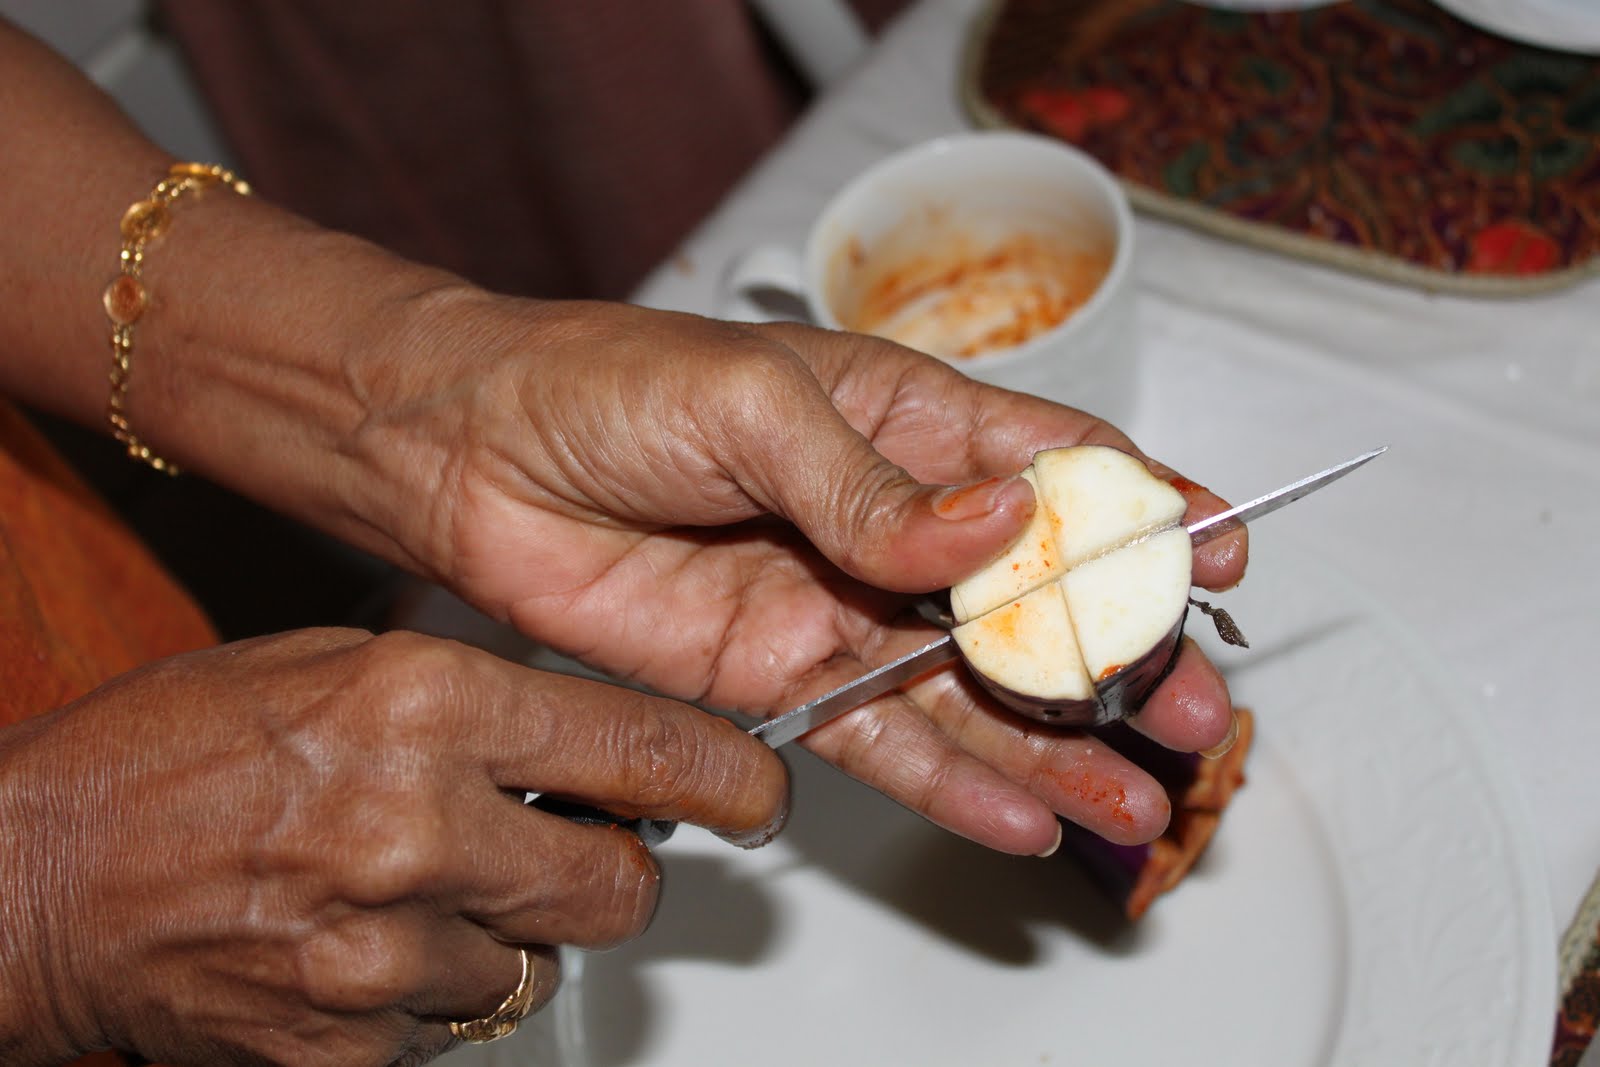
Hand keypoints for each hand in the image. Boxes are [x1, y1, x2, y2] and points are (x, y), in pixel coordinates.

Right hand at [0, 629, 784, 1065]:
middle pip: (621, 885)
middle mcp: (415, 826)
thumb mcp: (325, 666)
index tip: (756, 791)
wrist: (35, 873)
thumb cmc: (168, 755)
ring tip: (414, 889)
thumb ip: (466, 697)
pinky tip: (359, 943)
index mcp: (421, 708)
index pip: (641, 748)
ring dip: (506, 934)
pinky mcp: (348, 1046)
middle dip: (613, 872)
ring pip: (541, 964)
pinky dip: (429, 993)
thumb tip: (584, 735)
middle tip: (570, 849)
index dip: (725, 776)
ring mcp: (382, 950)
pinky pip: (454, 1027)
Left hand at [344, 294, 1247, 856]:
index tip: (1222, 553)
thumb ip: (874, 483)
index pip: (1055, 465)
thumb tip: (995, 529)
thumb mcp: (754, 405)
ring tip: (1133, 800)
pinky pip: (880, 743)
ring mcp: (839, 609)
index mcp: (903, 421)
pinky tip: (1019, 821)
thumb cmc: (609, 385)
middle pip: (1034, 599)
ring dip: (1054, 746)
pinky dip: (950, 786)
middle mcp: (888, 523)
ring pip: (972, 690)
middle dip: (1119, 655)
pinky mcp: (779, 682)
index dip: (1145, 508)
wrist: (476, 458)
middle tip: (1193, 707)